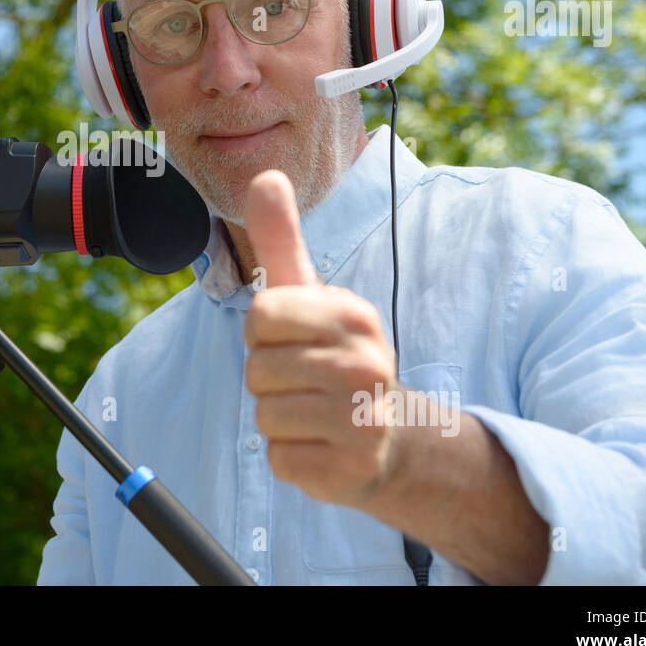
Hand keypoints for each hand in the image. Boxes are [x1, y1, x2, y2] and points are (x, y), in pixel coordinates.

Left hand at [243, 170, 404, 508]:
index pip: (261, 313)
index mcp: (354, 315)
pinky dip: (290, 455)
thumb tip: (266, 176)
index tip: (292, 338)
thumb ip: (282, 237)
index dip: (262, 331)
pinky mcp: (351, 469)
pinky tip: (321, 444)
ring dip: (278, 417)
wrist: (387, 436)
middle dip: (268, 376)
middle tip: (306, 380)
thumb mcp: (310, 294)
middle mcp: (367, 364)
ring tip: (314, 411)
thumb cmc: (334, 355)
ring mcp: (364, 420)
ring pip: (265, 414)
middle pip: (257, 367)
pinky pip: (279, 457)